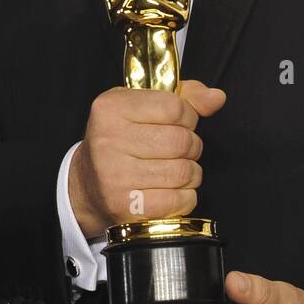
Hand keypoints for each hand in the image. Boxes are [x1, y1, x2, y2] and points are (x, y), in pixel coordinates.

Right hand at [68, 79, 225, 240]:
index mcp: (111, 108)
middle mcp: (109, 140)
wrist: (87, 185)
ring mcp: (115, 176)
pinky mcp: (126, 207)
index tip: (179, 123)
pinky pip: (179, 200)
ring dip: (190, 173)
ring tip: (175, 170)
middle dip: (191, 146)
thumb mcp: (142, 106)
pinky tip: (170, 190)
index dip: (188, 116)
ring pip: (184, 172)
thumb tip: (216, 98)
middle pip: (183, 141)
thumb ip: (184, 96)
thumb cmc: (121, 140)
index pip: (175, 107)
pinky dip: (185, 196)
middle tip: (180, 150)